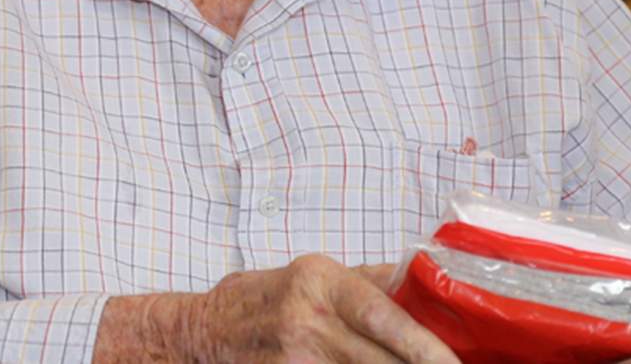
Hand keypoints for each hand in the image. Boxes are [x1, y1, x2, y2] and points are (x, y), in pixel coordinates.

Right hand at [183, 255, 457, 362]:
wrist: (203, 330)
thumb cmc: (265, 300)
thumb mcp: (312, 276)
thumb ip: (369, 282)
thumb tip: (427, 280)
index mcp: (320, 281)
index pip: (384, 315)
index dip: (425, 346)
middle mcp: (307, 319)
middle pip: (380, 358)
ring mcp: (294, 358)